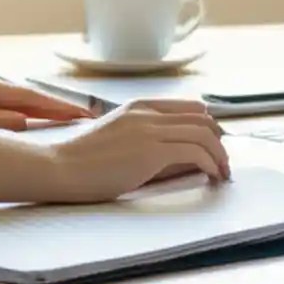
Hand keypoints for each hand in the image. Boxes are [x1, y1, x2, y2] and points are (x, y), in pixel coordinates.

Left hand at [0, 77, 92, 130]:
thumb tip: (28, 121)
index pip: (36, 100)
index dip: (63, 109)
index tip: (89, 117)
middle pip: (34, 99)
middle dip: (61, 109)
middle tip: (90, 120)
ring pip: (24, 105)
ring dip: (46, 113)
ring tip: (70, 123)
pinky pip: (12, 112)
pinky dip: (30, 117)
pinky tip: (36, 126)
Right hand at [46, 99, 231, 202]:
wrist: (59, 168)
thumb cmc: (83, 162)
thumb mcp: (120, 141)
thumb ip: (150, 143)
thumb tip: (187, 159)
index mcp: (139, 106)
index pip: (189, 108)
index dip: (208, 128)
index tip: (214, 148)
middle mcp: (147, 112)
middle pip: (202, 118)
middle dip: (219, 141)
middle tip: (223, 164)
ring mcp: (149, 129)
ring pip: (203, 133)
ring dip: (220, 154)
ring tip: (222, 173)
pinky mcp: (150, 150)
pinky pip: (195, 151)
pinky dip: (210, 163)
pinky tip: (211, 177)